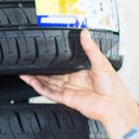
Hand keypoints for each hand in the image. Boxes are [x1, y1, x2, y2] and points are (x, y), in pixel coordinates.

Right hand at [19, 28, 138, 138]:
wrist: (114, 105)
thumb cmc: (113, 87)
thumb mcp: (101, 62)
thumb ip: (91, 48)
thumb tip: (85, 32)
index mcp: (81, 71)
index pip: (63, 64)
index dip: (53, 59)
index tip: (44, 52)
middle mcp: (74, 81)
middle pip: (52, 74)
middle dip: (40, 68)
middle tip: (29, 60)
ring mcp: (69, 90)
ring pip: (48, 82)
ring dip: (36, 77)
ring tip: (24, 70)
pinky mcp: (66, 99)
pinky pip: (50, 93)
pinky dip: (40, 87)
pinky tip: (30, 81)